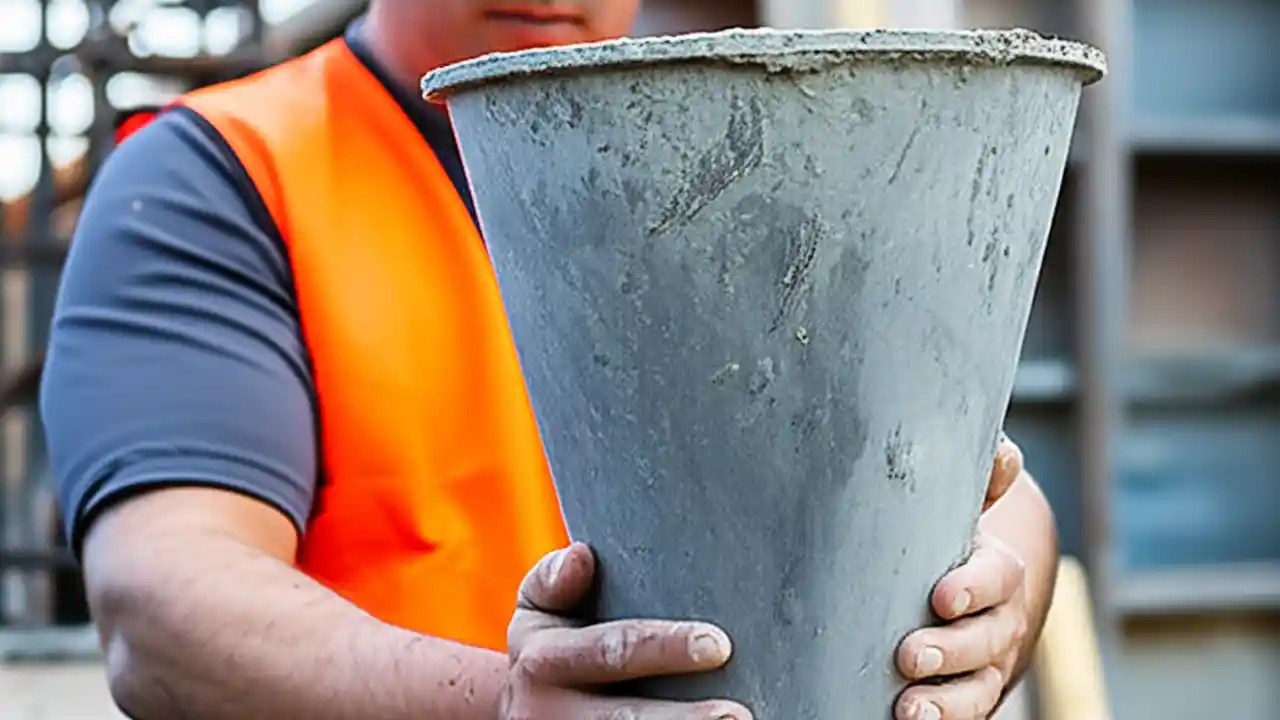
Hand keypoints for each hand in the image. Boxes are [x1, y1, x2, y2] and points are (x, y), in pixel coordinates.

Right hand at [502, 542, 753, 718]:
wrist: (519, 712)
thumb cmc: (551, 644)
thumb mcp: (537, 609)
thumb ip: (553, 580)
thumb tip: (581, 556)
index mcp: (543, 659)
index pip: (611, 650)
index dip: (664, 648)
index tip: (719, 645)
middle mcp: (547, 711)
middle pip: (624, 719)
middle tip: (738, 715)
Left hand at [893, 435, 1030, 719]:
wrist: (971, 594)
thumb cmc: (951, 544)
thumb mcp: (959, 510)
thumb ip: (977, 482)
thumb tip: (1002, 451)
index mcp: (997, 572)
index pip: (997, 579)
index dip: (973, 587)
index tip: (941, 596)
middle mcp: (999, 623)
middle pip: (986, 641)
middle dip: (951, 650)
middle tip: (908, 655)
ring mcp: (986, 667)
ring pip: (976, 689)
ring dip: (946, 702)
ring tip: (909, 709)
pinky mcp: (967, 696)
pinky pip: (964, 714)